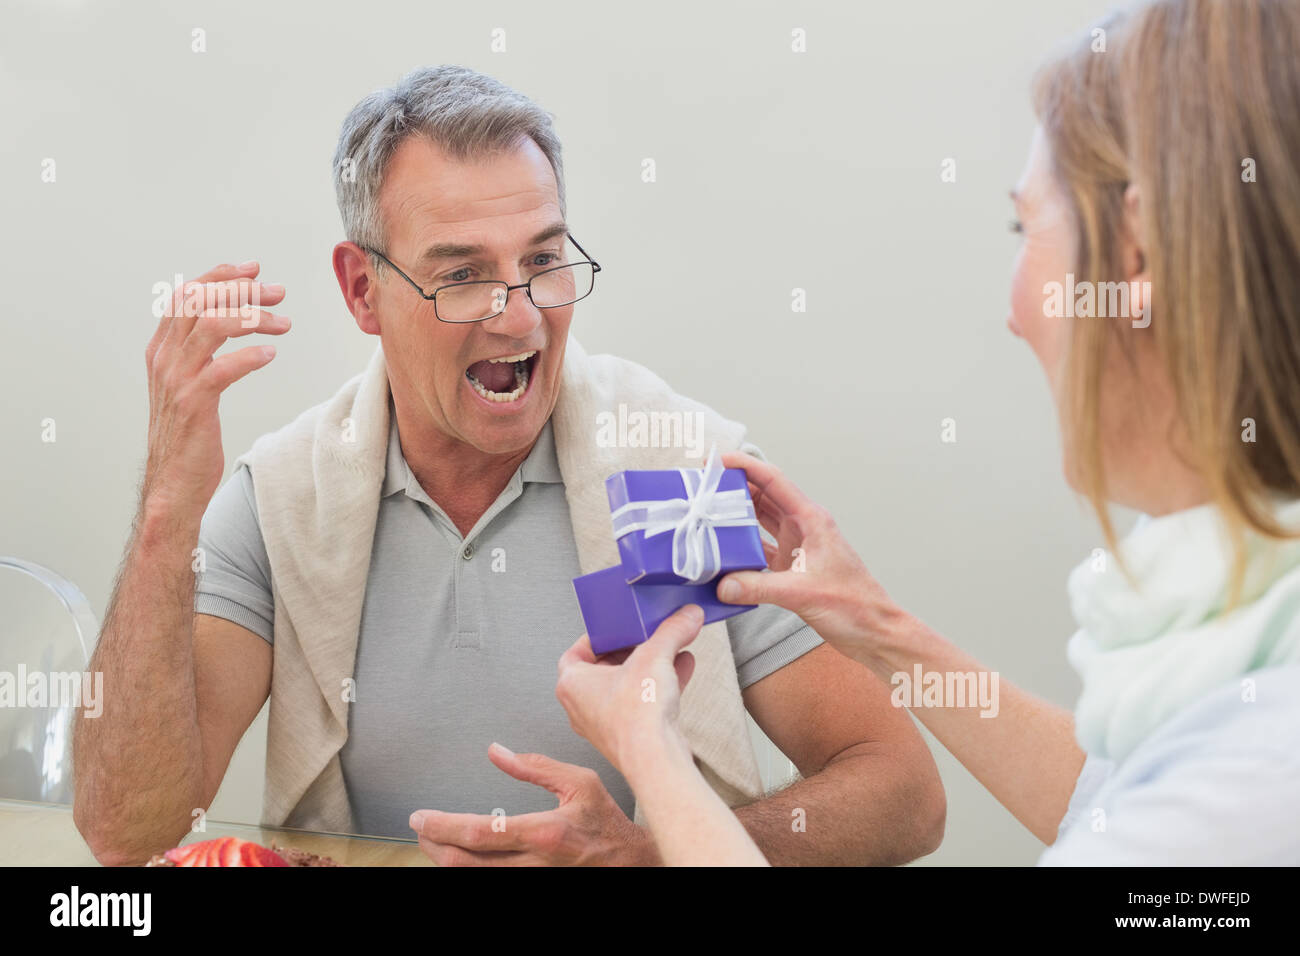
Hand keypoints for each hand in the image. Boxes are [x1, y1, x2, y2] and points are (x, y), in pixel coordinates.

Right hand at [142, 261, 289, 517]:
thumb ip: (198, 351)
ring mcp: (176, 380)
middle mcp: (164, 359)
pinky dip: (250, 355)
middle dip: (243, 290)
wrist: (173, 482)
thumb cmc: (189, 434)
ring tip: (283, 324)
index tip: (253, 270)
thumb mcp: (188, 384)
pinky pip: (223, 368)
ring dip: (254, 317)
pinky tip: (271, 354)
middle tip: (278, 293)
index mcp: (161, 350)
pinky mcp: (194, 404)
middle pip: (200, 301)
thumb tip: (226, 318)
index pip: (185, 295)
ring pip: (212, 325)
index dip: (220, 276)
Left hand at [408, 743, 660, 865]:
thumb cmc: (608, 823)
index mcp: (544, 833)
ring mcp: (532, 882)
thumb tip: (498, 752)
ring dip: (446, 860)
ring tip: (434, 841)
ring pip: (472, 879)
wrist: (633, 863)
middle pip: (465, 863)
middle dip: (433, 846)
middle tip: (420, 829)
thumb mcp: (581, 782)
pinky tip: (461, 857)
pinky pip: (491, 883)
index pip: (480, 832)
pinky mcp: (533, 888)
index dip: (443, 825)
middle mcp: (534, 865)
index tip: (420, 817)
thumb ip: (536, 766)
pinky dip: (469, 870)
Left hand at [555, 605, 702, 774]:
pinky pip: (642, 703)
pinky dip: (660, 686)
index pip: (578, 650)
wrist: (656, 759)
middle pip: (606, 667)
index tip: (618, 627)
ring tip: (672, 650)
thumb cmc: (636, 717)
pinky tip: (681, 670)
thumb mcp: (655, 655)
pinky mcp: (628, 736)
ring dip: (650, 667)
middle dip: (632, 650)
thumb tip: (684, 617)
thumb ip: (672, 630)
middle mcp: (583, 706)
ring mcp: (605, 724)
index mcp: (572, 684)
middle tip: (648, 637)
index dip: (600, 635)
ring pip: (626, 686)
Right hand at [715, 450, 898, 668]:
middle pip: (763, 497)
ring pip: (761, 521)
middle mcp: (803, 528)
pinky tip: (724, 552)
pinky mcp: (793, 568)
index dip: (744, 466)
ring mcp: (798, 547)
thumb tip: (723, 584)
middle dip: (734, 488)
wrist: (874, 632)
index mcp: (811, 520)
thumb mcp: (803, 593)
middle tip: (703, 487)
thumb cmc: (854, 606)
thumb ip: (759, 587)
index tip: (718, 460)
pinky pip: (761, 549)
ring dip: (736, 516)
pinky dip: (743, 548)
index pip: (773, 481)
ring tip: (707, 512)